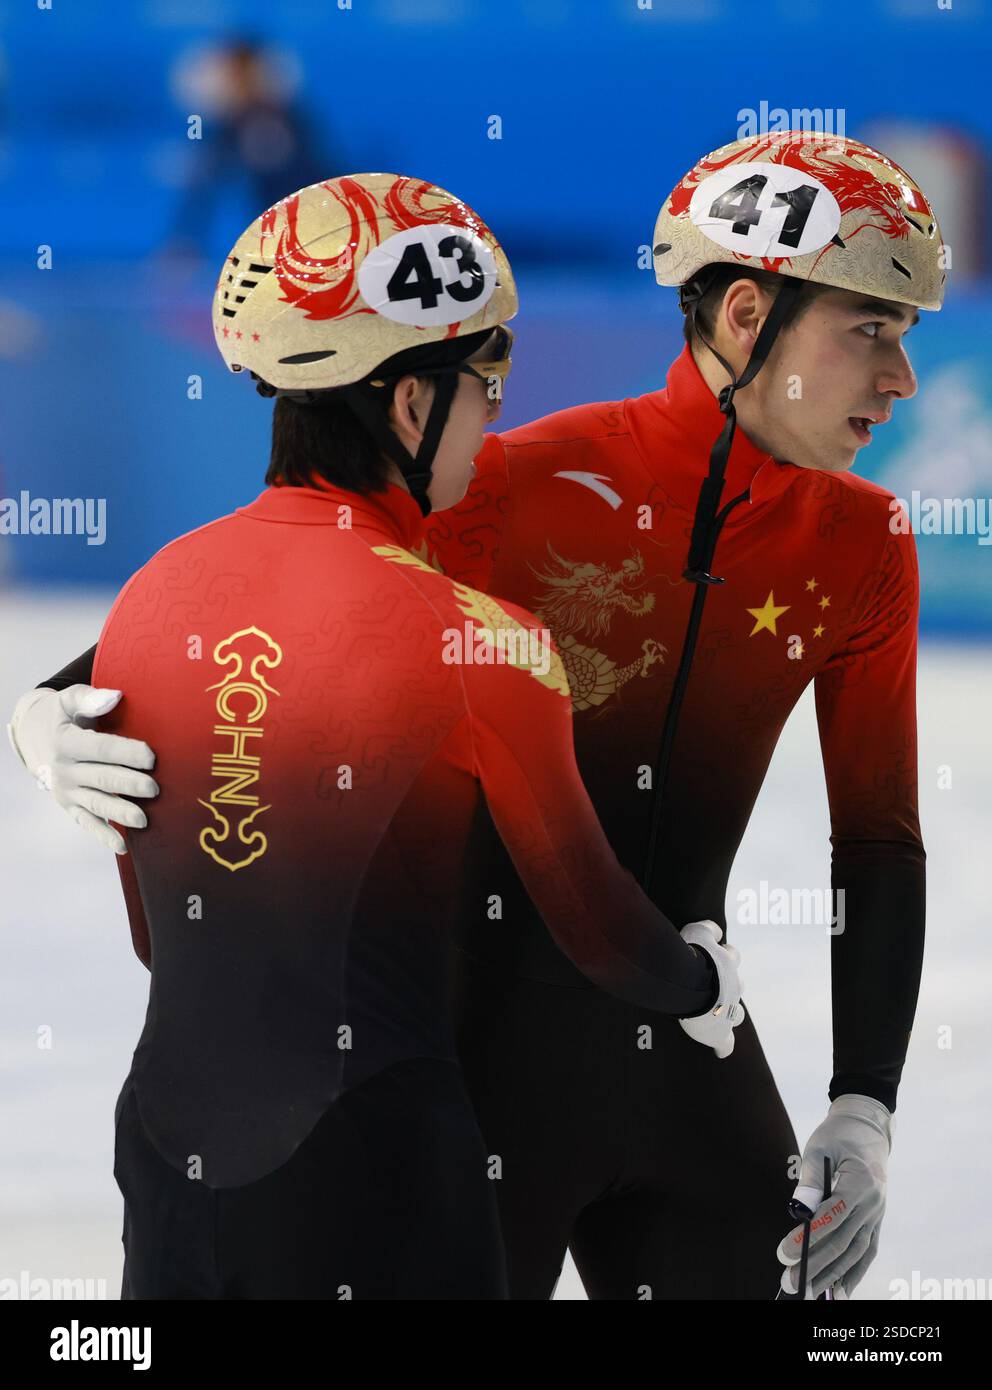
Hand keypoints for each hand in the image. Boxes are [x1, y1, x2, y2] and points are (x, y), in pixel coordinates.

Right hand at [7, 685, 157, 853]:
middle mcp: (64, 770)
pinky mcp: (69, 805)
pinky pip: (86, 822)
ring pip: (96, 803)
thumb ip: (90, 698)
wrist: (31, 736)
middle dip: (128, 784)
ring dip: (120, 812)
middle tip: (154, 789)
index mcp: (66, 742)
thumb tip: (115, 697)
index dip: (126, 752)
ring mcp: (66, 791)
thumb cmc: (59, 715)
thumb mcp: (67, 700)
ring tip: (143, 820)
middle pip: (102, 778)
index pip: (100, 749)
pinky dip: (103, 835)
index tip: (151, 757)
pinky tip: (122, 846)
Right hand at [678, 920, 744, 1057]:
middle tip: (714, 988)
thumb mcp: (698, 931)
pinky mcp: (718, 1033)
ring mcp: (727, 1012)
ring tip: (717, 1016)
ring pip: (737, 1014)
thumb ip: (708, 929)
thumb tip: (716, 930)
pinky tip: (721, 1052)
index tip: (716, 957)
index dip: (724, 956)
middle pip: (739, 986)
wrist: (692, 985)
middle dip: (730, 987)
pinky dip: (724, 1047)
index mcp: (728, 964)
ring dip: (730, 1013)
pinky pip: (726, 1045)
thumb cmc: (693, 956)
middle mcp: (733, 988)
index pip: (732, 956)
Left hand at [777, 1094, 891, 1298]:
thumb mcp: (819, 1147)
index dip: (807, 1238)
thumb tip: (798, 1210)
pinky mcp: (875, 1220)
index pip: (831, 1217)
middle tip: (790, 1282)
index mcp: (861, 1183)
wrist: (868, 1128)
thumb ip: (810, 1180)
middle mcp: (873, 1204)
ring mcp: (877, 1214)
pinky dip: (855, 1272)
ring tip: (810, 1293)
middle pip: (843, 1242)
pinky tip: (840, 1291)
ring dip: (832, 1275)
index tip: (782, 1253)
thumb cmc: (839, 1134)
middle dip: (815, 1265)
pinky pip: (867, 1250)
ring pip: (856, 1252)